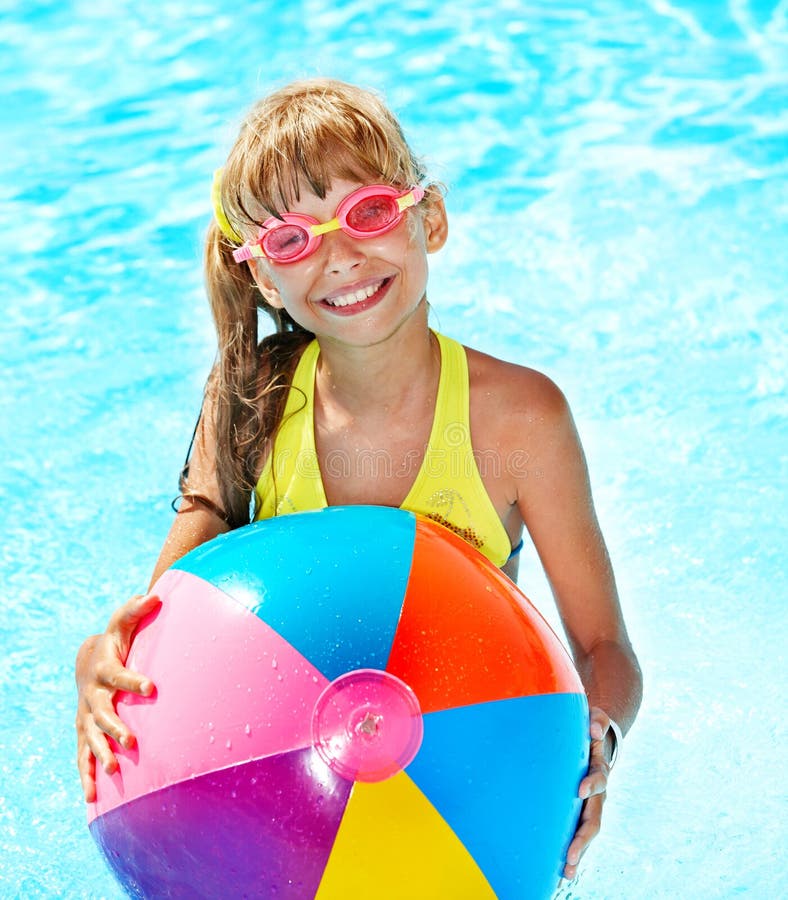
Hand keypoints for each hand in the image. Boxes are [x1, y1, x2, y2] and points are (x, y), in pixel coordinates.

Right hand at [75, 593, 160, 801]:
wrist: (89, 660)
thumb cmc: (116, 640)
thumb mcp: (124, 622)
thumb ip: (138, 609)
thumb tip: (155, 595)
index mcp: (106, 670)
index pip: (121, 675)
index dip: (135, 680)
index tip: (153, 686)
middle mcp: (93, 696)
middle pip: (103, 713)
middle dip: (116, 727)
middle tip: (133, 741)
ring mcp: (87, 716)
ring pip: (91, 738)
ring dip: (101, 754)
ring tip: (112, 770)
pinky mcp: (85, 732)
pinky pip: (83, 756)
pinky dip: (86, 775)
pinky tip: (91, 798)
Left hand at [563, 706, 613, 879]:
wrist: (596, 738)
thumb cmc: (590, 728)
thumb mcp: (596, 718)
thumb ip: (597, 722)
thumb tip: (594, 731)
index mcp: (598, 768)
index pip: (598, 777)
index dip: (591, 783)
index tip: (580, 789)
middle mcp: (597, 792)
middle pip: (594, 818)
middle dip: (583, 838)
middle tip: (571, 855)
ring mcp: (589, 804)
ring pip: (587, 832)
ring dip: (578, 852)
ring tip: (567, 873)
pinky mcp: (578, 810)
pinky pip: (577, 832)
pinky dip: (571, 851)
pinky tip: (561, 871)